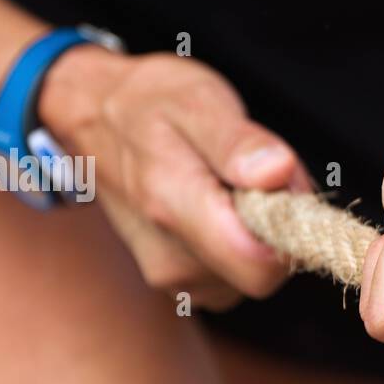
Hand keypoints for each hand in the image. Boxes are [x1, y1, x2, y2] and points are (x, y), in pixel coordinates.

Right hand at [39, 47, 310, 309]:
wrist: (92, 119)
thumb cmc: (150, 103)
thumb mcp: (197, 99)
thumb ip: (237, 142)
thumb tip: (276, 173)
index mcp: (175, 209)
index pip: (260, 267)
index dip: (291, 230)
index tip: (281, 182)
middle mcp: (173, 261)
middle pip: (264, 269)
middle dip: (277, 222)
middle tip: (255, 169)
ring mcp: (175, 278)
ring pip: (252, 272)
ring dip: (258, 230)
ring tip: (229, 180)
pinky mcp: (182, 284)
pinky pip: (235, 274)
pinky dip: (240, 241)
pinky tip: (218, 204)